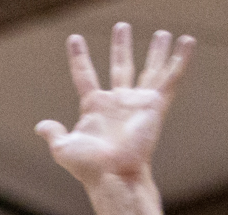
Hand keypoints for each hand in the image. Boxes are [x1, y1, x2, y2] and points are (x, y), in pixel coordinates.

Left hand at [36, 24, 193, 185]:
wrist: (113, 175)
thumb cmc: (88, 166)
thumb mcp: (63, 148)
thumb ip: (53, 133)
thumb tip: (40, 126)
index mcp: (94, 106)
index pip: (84, 74)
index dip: (79, 57)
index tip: (74, 39)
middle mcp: (117, 101)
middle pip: (120, 66)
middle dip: (121, 46)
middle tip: (122, 27)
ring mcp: (136, 102)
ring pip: (148, 69)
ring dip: (156, 51)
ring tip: (163, 33)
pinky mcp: (155, 105)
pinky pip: (170, 78)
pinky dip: (180, 60)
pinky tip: (186, 43)